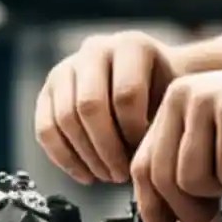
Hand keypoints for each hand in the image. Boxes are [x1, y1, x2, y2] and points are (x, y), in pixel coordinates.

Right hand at [35, 31, 182, 183]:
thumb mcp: (175, 98)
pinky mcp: (48, 90)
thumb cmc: (167, 94)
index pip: (125, 95)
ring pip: (65, 119)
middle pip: (90, 106)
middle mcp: (95, 49)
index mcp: (131, 45)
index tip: (145, 154)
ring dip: (86, 157)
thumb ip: (165, 120)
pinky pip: (46, 129)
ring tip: (108, 175)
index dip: (134, 133)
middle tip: (121, 175)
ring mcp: (67, 67)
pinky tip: (86, 175)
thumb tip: (148, 162)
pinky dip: (64, 158)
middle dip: (106, 149)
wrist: (150, 80)